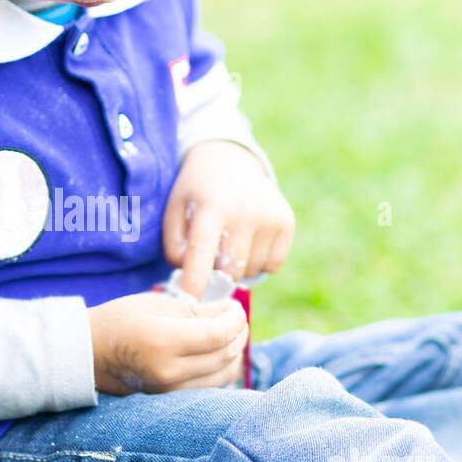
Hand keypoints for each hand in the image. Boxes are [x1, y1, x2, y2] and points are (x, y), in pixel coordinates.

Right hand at [88, 290, 248, 395]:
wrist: (87, 353)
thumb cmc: (119, 320)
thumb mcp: (156, 303)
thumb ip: (197, 310)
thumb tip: (229, 313)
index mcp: (163, 342)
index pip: (218, 334)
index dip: (235, 318)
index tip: (234, 306)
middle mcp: (169, 372)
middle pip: (225, 355)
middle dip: (238, 332)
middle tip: (235, 317)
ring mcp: (170, 390)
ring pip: (224, 375)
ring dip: (234, 352)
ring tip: (230, 334)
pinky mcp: (170, 399)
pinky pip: (210, 386)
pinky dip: (222, 368)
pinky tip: (218, 353)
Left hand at [163, 140, 294, 300]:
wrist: (229, 159)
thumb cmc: (196, 192)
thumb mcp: (174, 210)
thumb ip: (175, 247)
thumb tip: (193, 278)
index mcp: (212, 207)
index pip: (203, 252)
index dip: (196, 281)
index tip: (191, 302)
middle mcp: (244, 212)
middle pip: (230, 271)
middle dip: (217, 273)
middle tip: (209, 255)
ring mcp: (269, 217)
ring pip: (251, 271)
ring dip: (237, 267)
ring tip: (229, 240)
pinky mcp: (286, 222)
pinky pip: (272, 265)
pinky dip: (259, 262)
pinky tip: (248, 239)